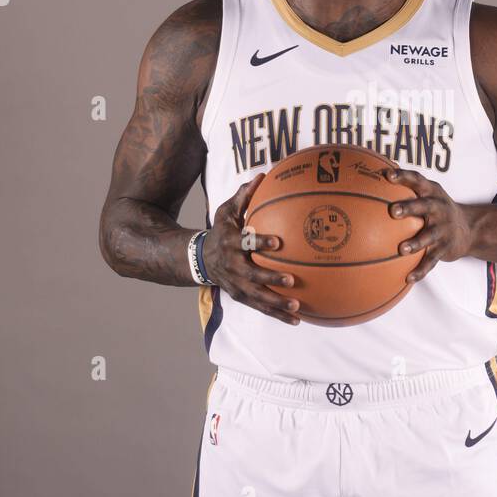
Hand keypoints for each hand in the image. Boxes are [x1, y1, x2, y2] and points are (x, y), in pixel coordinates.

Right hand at [201, 173, 300, 324]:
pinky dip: (277, 315)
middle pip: (252, 275)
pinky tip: (297, 320)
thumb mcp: (225, 211)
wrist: (199, 259)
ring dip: (276, 304)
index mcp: (231, 243)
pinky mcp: (240, 297)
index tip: (277, 242)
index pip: (245, 242)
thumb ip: (243, 196)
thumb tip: (261, 176)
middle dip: (271, 278)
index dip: (259, 242)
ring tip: (296, 308)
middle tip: (291, 280)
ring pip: (257, 297)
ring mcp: (236, 284)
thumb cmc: (220, 231)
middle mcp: (233, 266)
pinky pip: (260, 308)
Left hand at [386, 167, 473, 281]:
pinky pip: (432, 260)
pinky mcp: (445, 248)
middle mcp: (439, 208)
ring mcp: (443, 229)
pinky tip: (408, 278)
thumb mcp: (428, 195)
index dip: (404, 177)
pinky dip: (421, 270)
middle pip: (425, 206)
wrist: (469, 229)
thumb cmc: (437, 209)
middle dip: (410, 208)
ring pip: (429, 236)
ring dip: (416, 242)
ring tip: (402, 249)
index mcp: (432, 193)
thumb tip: (369, 183)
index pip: (418, 180)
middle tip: (393, 211)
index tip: (388, 176)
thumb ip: (406, 189)